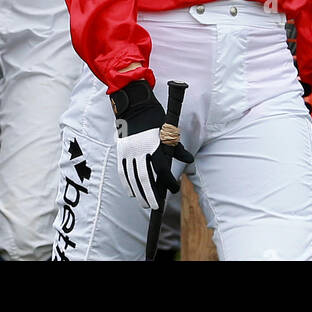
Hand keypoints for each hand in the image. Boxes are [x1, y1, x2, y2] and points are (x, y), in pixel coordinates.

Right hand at [111, 80, 192, 209]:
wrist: (134, 105)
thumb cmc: (155, 117)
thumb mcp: (169, 131)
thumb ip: (178, 148)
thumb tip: (189, 160)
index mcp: (155, 146)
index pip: (162, 171)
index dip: (169, 182)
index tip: (174, 188)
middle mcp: (141, 151)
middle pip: (145, 179)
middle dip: (150, 195)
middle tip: (155, 207)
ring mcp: (129, 151)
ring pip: (133, 178)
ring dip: (138, 193)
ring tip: (144, 204)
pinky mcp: (121, 151)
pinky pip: (123, 171)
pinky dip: (127, 183)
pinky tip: (131, 192)